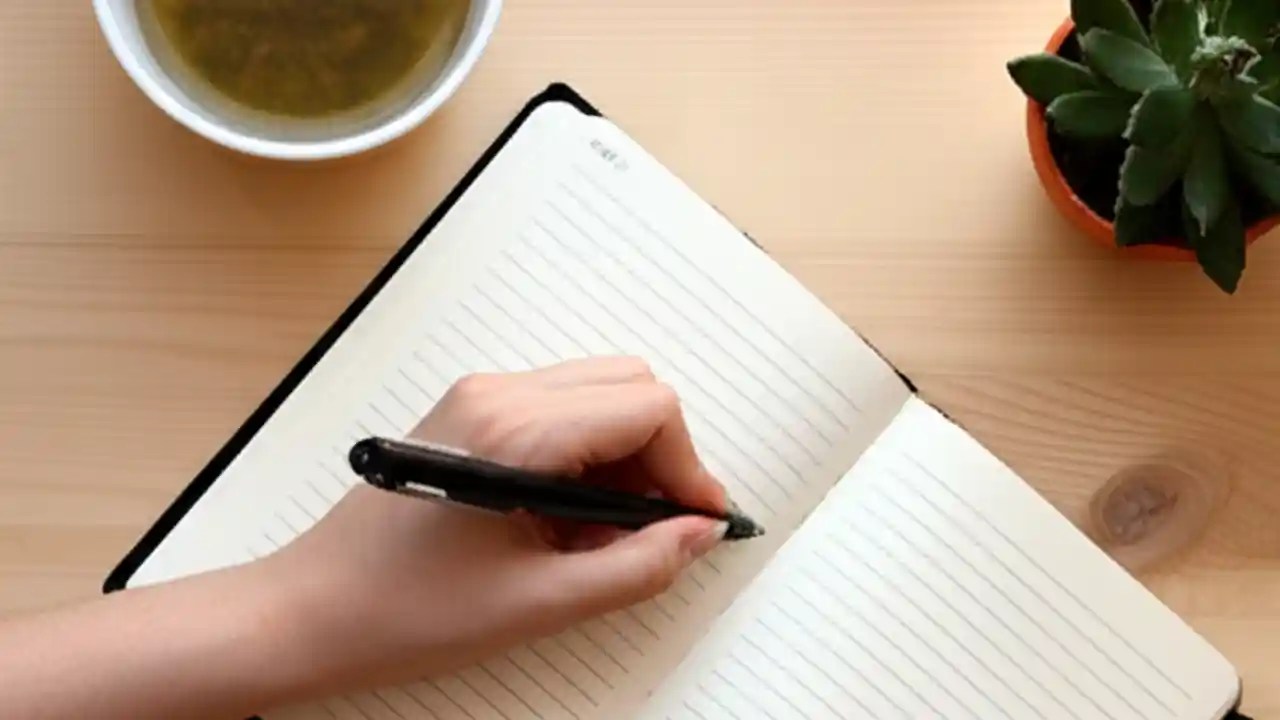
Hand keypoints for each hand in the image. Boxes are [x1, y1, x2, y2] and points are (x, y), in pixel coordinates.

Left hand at [262, 357, 728, 695]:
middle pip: (629, 387)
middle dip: (660, 456)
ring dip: (623, 459)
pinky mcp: (470, 415)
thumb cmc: (402, 612)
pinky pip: (558, 413)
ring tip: (602, 538)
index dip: (688, 467)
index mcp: (514, 432)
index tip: (698, 522)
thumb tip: (698, 534)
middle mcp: (497, 395)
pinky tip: (566, 523)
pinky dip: (585, 459)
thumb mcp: (538, 604)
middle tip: (656, 529)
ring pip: (597, 396)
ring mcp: (480, 398)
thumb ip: (636, 567)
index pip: (648, 408)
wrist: (311, 610)